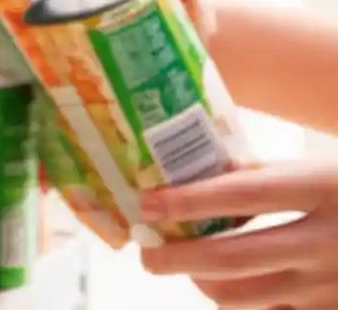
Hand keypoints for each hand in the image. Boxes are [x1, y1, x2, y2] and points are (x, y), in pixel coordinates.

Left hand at [140, 163, 337, 308]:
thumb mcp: (325, 167)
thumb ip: (269, 172)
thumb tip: (195, 177)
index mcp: (327, 188)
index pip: (245, 194)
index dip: (189, 200)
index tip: (145, 202)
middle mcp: (333, 240)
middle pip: (235, 257)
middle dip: (178, 258)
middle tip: (147, 255)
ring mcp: (335, 285)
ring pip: (247, 298)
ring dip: (204, 285)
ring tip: (188, 269)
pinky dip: (242, 306)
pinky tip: (230, 290)